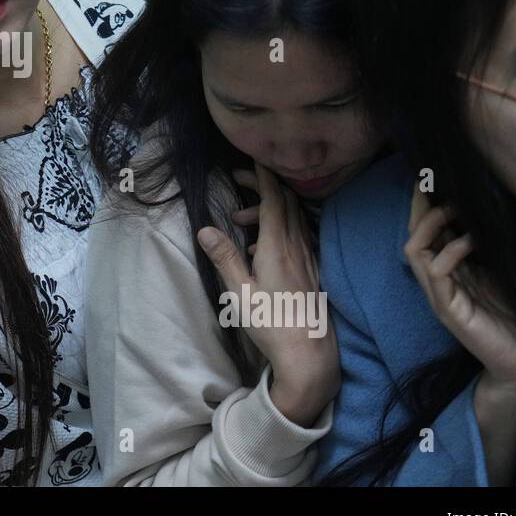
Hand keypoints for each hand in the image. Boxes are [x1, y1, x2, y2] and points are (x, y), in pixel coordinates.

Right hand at [197, 163, 338, 425]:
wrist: (310, 355)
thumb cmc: (272, 325)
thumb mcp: (240, 293)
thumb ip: (224, 258)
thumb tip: (204, 228)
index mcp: (277, 247)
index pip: (273, 199)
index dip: (262, 175)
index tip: (250, 159)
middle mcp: (296, 246)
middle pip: (285, 202)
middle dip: (264, 184)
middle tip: (240, 178)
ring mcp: (307, 258)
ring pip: (293, 217)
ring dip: (270, 206)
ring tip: (242, 218)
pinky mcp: (311, 270)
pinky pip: (297, 234)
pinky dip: (280, 224)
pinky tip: (264, 244)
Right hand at [404, 189, 515, 397]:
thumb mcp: (500, 273)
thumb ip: (487, 249)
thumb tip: (488, 212)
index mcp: (449, 270)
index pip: (426, 231)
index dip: (425, 205)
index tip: (432, 178)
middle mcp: (438, 280)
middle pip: (413, 234)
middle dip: (422, 207)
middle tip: (437, 184)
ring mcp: (440, 295)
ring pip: (416, 249)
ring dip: (433, 224)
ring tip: (454, 208)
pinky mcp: (449, 309)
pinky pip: (436, 272)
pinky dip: (450, 251)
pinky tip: (470, 241)